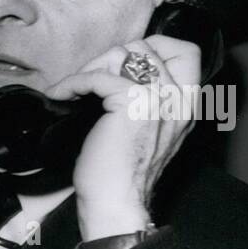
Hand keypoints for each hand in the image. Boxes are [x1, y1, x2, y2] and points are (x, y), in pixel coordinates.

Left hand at [45, 35, 202, 240]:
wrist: (117, 203)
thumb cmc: (121, 175)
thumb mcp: (145, 132)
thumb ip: (146, 103)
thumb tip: (119, 74)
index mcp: (186, 105)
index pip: (186, 52)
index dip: (154, 46)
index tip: (123, 60)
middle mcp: (179, 98)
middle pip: (149, 46)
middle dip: (112, 55)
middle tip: (90, 78)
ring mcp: (158, 98)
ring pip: (125, 54)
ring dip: (92, 66)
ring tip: (75, 87)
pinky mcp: (132, 102)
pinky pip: (98, 76)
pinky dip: (74, 82)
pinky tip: (61, 94)